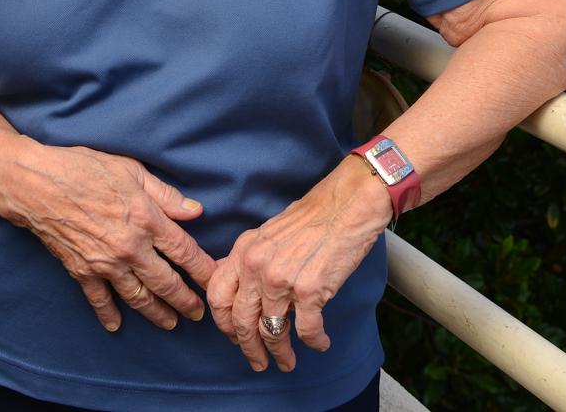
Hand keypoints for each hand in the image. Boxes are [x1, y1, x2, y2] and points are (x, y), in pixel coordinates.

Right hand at [0, 143, 215, 333]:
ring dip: (156, 312)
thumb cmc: (84, 168)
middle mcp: (130, 248)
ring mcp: (105, 264)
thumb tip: (196, 212)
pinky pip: (99, 299)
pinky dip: (108, 314)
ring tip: (170, 323)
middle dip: (186, 300)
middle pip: (166, 282)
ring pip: (138, 297)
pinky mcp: (81, 271)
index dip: (203, 269)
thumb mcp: (132, 171)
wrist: (36, 185)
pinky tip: (116, 326)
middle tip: (199, 313)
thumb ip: (166, 195)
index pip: (185, 252)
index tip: (216, 280)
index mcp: (147, 220)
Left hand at [206, 158, 392, 372]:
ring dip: (280, 353)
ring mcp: (282, 279)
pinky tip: (321, 344)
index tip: (235, 337)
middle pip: (241, 321)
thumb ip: (251, 259)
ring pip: (271, 331)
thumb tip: (241, 289)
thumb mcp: (268, 233)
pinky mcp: (310, 289)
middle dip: (249, 349)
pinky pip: (307, 329)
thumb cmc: (314, 216)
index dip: (224, 324)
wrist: (348, 204)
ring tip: (288, 362)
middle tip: (258, 362)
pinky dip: (315, 342)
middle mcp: (257, 266)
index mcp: (244, 250)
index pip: (218, 296)